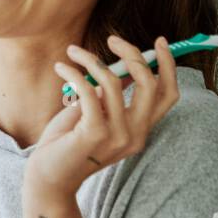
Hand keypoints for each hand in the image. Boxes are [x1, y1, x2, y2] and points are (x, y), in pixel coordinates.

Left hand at [25, 34, 180, 199]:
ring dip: (91, 59)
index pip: (168, 95)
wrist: (48, 178)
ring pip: (114, 82)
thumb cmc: (67, 144)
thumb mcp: (95, 115)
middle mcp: (135, 135)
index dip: (169, 66)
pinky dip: (74, 73)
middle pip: (149, 84)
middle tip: (112, 39)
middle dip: (133, 54)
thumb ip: (111, 95)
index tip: (159, 41)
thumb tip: (120, 64)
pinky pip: (89, 91)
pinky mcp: (94, 133)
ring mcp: (116, 136)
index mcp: (140, 131)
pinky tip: (61, 68)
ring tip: (73, 52)